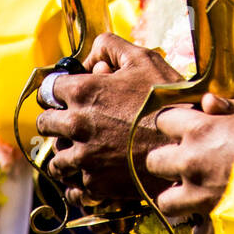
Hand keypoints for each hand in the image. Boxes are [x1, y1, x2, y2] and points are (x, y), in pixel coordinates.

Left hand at [34, 32, 180, 203]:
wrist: (188, 146)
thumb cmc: (168, 101)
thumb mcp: (143, 59)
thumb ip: (110, 46)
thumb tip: (90, 57)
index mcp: (83, 92)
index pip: (48, 89)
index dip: (59, 90)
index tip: (69, 95)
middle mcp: (76, 125)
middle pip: (46, 124)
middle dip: (58, 120)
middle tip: (77, 121)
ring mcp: (84, 158)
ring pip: (55, 157)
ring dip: (66, 152)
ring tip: (84, 149)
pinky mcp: (95, 185)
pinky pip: (71, 186)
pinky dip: (77, 181)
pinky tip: (90, 173)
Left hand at [145, 94, 233, 220]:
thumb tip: (209, 102)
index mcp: (202, 129)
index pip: (164, 120)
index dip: (176, 122)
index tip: (189, 126)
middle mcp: (192, 162)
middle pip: (154, 161)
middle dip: (168, 160)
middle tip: (189, 159)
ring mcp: (199, 196)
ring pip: (165, 201)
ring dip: (178, 196)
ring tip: (196, 192)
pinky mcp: (214, 223)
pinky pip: (195, 232)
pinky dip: (203, 227)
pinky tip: (216, 217)